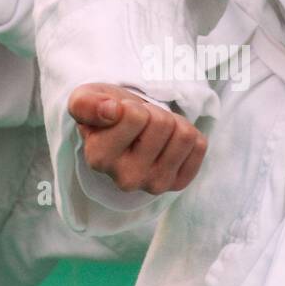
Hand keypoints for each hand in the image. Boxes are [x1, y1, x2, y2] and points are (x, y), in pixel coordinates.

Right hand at [69, 84, 207, 194]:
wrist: (124, 131)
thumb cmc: (106, 113)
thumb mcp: (85, 100)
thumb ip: (86, 103)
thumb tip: (111, 111)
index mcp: (98, 158)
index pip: (134, 115)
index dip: (131, 106)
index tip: (121, 114)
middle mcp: (125, 179)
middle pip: (161, 123)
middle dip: (153, 113)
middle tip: (140, 122)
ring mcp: (154, 185)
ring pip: (183, 134)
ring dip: (171, 122)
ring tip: (153, 130)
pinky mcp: (177, 183)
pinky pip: (199, 145)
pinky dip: (187, 134)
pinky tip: (168, 142)